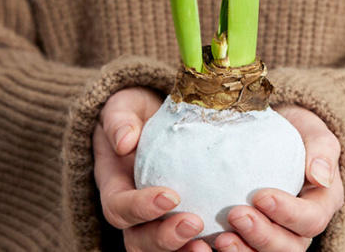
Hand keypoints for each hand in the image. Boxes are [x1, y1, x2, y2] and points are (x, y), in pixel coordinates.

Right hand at [93, 87, 210, 251]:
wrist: (155, 121)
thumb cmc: (138, 114)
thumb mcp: (125, 106)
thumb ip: (120, 119)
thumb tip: (125, 141)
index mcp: (116, 186)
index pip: (118, 208)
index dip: (140, 208)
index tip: (170, 196)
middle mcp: (132, 214)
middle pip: (138, 241)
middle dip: (164, 238)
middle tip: (194, 223)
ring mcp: (155, 223)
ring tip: (208, 246)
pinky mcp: (180, 224)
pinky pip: (189, 244)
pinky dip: (205, 247)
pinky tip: (229, 241)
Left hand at [214, 105, 343, 251]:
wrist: (276, 134)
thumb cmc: (298, 133)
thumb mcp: (314, 133)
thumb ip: (322, 150)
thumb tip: (320, 176)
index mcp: (321, 205)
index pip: (311, 219)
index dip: (288, 213)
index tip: (261, 196)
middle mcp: (300, 228)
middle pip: (289, 247)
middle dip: (262, 236)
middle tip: (236, 215)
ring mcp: (276, 234)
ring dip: (244, 251)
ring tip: (222, 238)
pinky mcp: (251, 236)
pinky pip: (244, 250)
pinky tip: (206, 244)